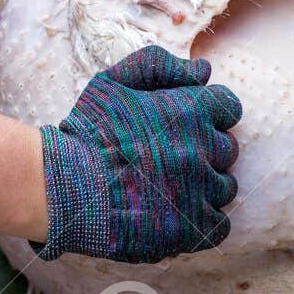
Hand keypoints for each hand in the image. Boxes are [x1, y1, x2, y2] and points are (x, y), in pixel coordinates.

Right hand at [39, 45, 241, 262]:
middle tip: (167, 160)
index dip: (205, 117)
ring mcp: (201, 189)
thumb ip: (158, 67)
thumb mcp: (112, 83)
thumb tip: (204, 71)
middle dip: (204, 152)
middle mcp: (203, 148)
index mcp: (191, 109)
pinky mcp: (194, 227)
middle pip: (226, 149)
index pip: (227, 108)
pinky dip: (202, 221)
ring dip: (203, 187)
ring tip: (167, 190)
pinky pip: (219, 224)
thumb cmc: (86, 133)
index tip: (181, 128)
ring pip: (224, 187)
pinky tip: (175, 215)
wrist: (65, 188)